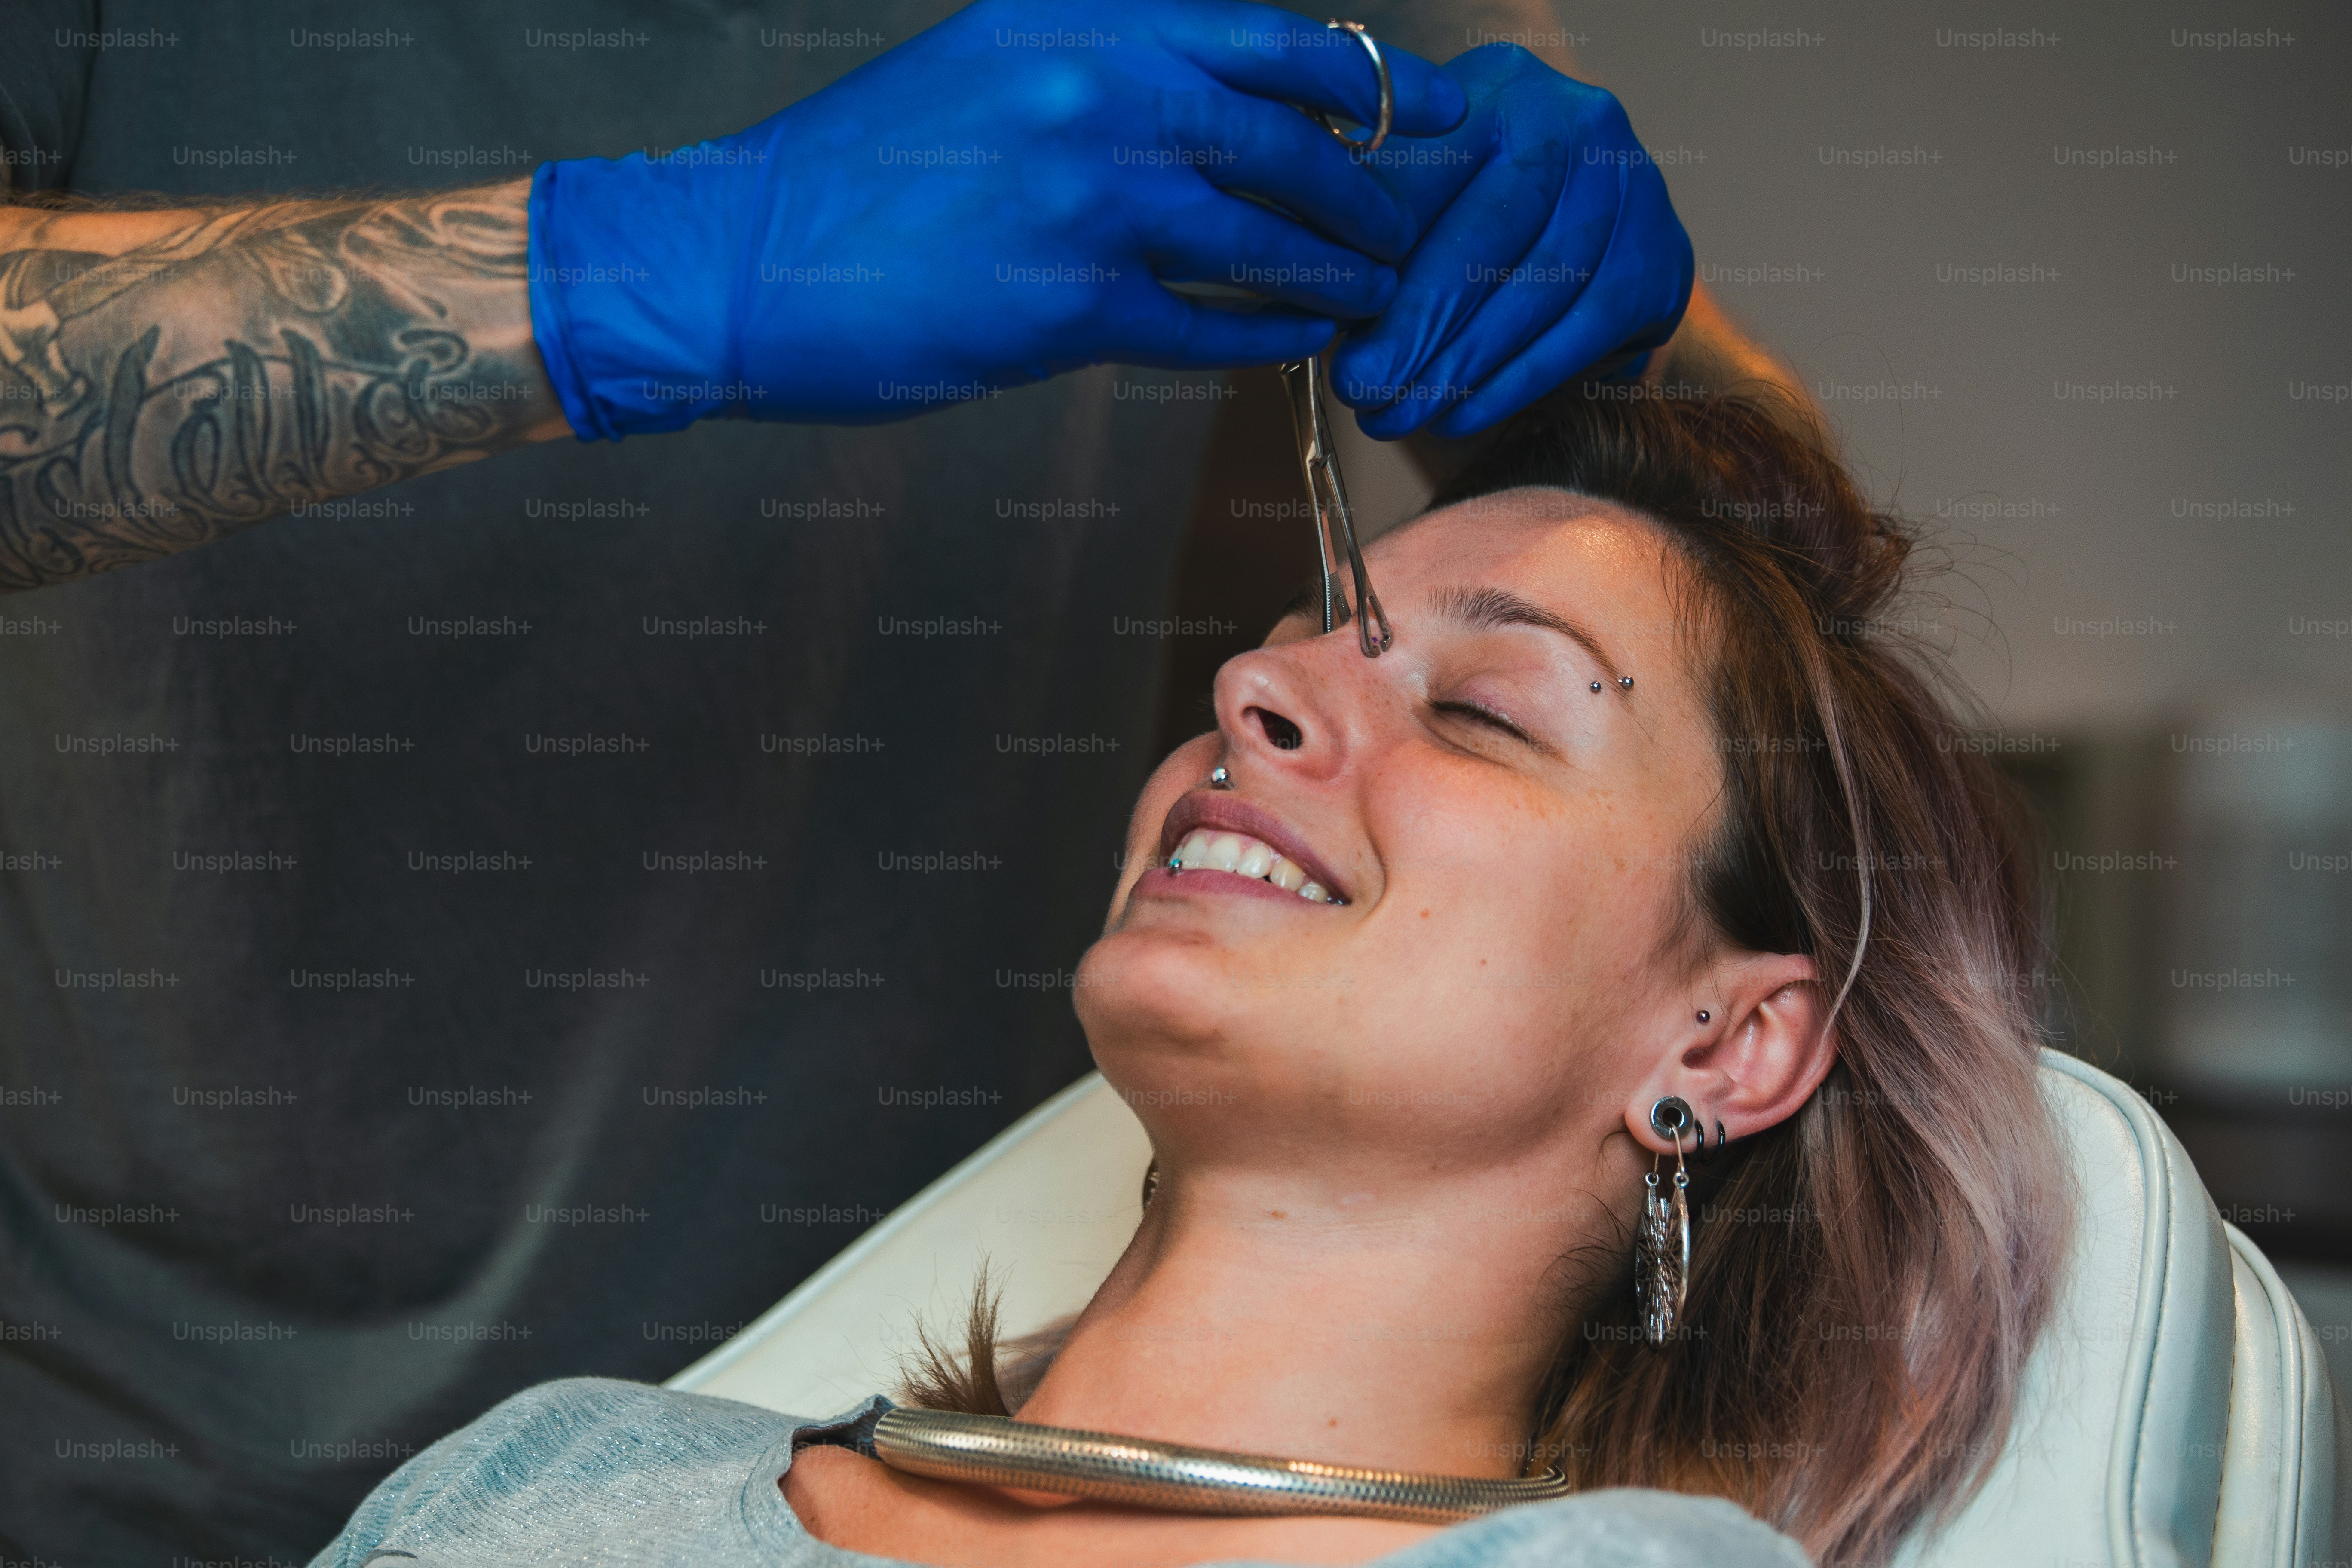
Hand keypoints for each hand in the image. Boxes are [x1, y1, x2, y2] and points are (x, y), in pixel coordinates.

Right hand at [527, 0, 1464, 434]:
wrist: (745, 257)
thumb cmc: (860, 174)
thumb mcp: (984, 67)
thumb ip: (1096, 69)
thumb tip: (1206, 99)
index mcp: (1079, 22)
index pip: (1263, 40)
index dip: (1359, 81)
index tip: (1419, 113)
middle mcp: (1097, 90)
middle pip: (1285, 140)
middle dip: (1364, 192)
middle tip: (1407, 229)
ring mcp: (1088, 196)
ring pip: (1262, 235)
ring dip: (1334, 270)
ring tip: (1374, 294)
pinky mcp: (1069, 302)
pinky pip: (1207, 322)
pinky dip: (1266, 336)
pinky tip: (1300, 344)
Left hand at [1330, 45, 1694, 438]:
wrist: (1588, 224)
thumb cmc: (1474, 209)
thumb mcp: (1419, 192)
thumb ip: (1373, 228)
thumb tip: (1314, 299)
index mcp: (1497, 89)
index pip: (1430, 173)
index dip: (1380, 255)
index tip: (1335, 326)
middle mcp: (1576, 123)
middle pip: (1485, 237)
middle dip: (1416, 326)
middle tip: (1360, 390)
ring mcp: (1629, 189)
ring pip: (1531, 296)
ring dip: (1457, 370)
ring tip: (1398, 416)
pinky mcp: (1657, 260)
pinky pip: (1575, 336)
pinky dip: (1510, 385)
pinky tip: (1458, 418)